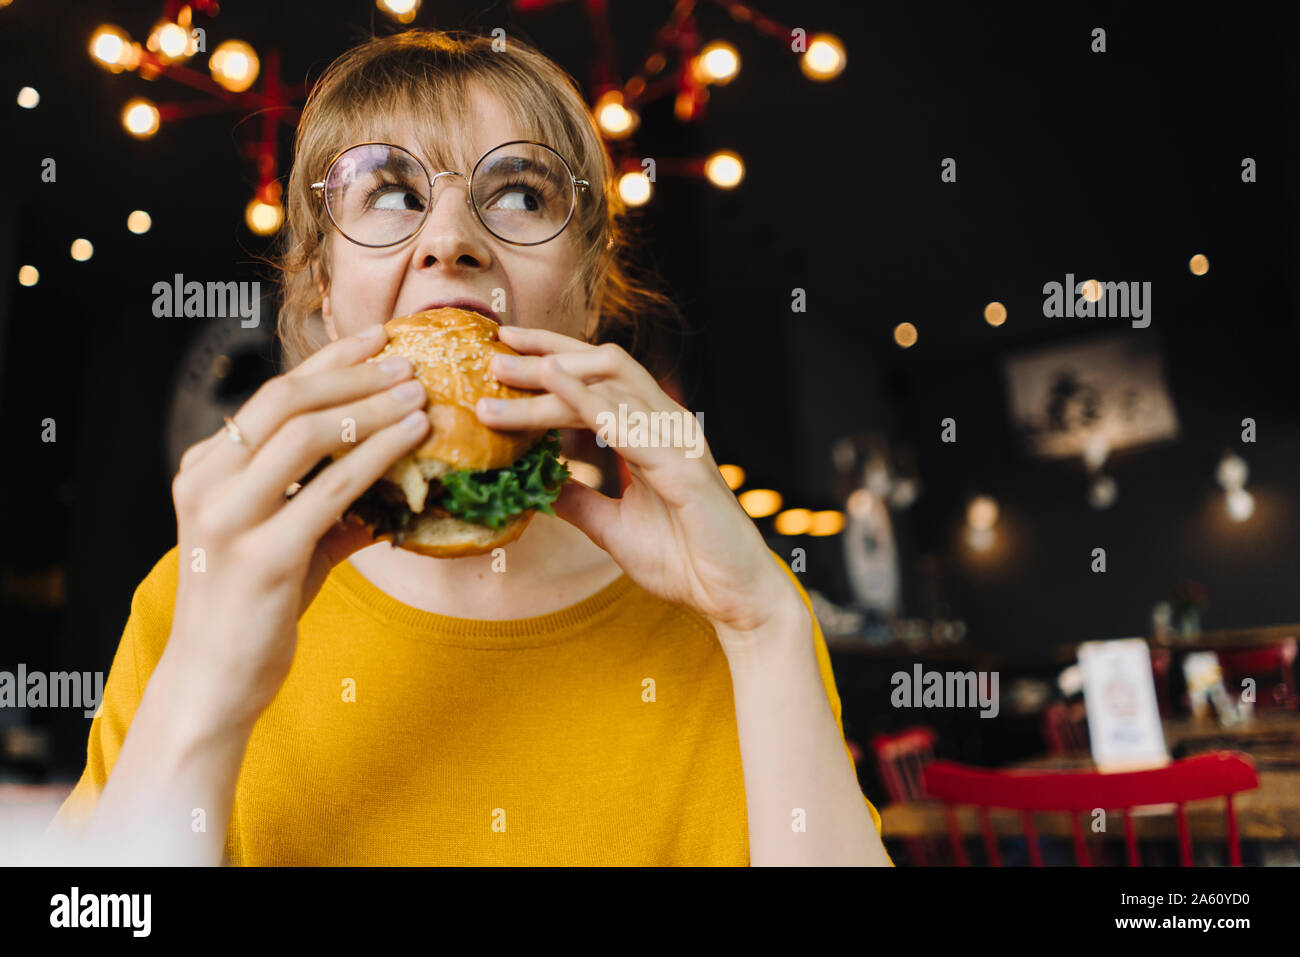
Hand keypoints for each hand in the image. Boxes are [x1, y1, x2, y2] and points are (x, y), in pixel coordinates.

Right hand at [167, 324, 430, 723]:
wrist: (214, 680)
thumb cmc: (253, 608)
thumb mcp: (287, 539)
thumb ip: (330, 502)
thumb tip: (398, 471)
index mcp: (206, 468)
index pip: (273, 395)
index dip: (330, 362)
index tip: (379, 339)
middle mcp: (207, 482)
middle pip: (286, 400)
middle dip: (354, 374)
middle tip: (408, 363)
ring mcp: (229, 518)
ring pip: (306, 434)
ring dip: (371, 408)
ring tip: (420, 396)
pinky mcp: (262, 557)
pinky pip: (330, 491)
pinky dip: (377, 457)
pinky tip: (412, 441)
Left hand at [475, 327, 800, 650]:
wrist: (730, 597)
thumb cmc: (684, 560)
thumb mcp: (612, 527)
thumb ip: (578, 499)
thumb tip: (536, 485)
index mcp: (652, 433)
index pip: (599, 379)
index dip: (552, 358)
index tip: (503, 350)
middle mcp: (666, 425)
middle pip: (602, 367)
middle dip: (545, 354)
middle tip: (490, 353)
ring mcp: (676, 441)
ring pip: (609, 387)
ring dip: (552, 376)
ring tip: (503, 370)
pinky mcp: (681, 467)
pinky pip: (627, 424)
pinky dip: (587, 400)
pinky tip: (554, 384)